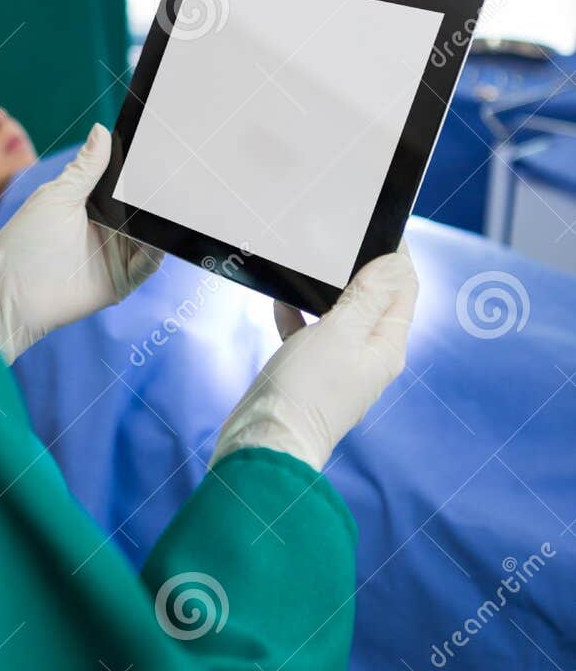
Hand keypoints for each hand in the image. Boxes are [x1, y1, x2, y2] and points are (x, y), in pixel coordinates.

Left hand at [0, 125, 162, 361]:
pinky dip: (159, 249)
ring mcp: (117, 254)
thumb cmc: (25, 241)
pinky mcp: (122, 280)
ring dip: (163, 219)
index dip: (142, 167)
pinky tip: (163, 234)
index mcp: (92, 203)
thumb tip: (102, 129)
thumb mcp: (58, 196)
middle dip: (159, 193)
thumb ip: (86, 168)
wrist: (10, 291)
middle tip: (178, 173)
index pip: (126, 182)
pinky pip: (148, 263)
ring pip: (152, 233)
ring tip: (174, 200)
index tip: (160, 147)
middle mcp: (109, 227)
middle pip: (143, 207)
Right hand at [211, 244, 418, 472]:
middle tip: (340, 240)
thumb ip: (367, 296)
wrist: (266, 442)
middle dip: (360, 270)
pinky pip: (310, 333)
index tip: (380, 228)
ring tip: (311, 265)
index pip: (404, 290)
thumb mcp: (339, 332)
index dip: (397, 256)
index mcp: (387, 348)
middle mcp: (368, 357)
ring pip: (340, 315)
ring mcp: (339, 366)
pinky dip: (299, 314)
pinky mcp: (309, 373)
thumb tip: (396, 262)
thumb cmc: (306, 391)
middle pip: (374, 300)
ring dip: (327, 290)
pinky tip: (281, 301)